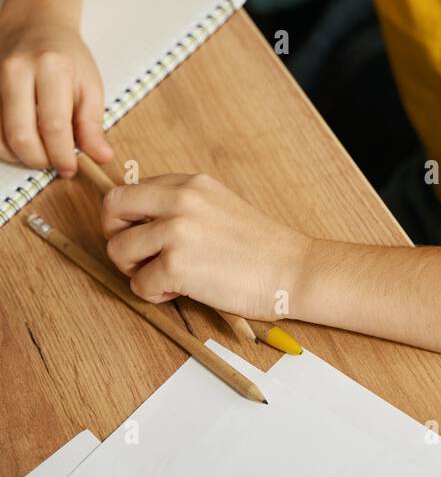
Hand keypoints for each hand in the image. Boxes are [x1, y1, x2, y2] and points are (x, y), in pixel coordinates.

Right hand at [0, 17, 112, 175]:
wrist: (35, 25)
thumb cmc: (67, 57)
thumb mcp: (89, 83)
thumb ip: (92, 122)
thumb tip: (101, 157)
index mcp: (52, 67)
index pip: (53, 125)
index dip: (61, 155)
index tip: (69, 168)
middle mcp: (17, 71)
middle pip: (20, 134)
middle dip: (38, 160)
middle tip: (53, 163)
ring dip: (19, 156)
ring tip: (39, 153)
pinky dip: (3, 146)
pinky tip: (20, 144)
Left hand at [102, 172, 311, 320]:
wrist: (292, 269)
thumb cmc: (259, 247)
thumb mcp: (217, 206)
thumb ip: (181, 205)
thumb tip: (139, 221)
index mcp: (190, 182)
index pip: (130, 190)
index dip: (128, 219)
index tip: (145, 237)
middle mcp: (181, 198)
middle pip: (112, 207)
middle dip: (117, 236)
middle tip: (140, 257)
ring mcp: (177, 230)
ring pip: (118, 249)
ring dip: (135, 270)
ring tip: (166, 278)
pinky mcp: (176, 264)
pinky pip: (139, 284)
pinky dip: (155, 294)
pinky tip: (182, 291)